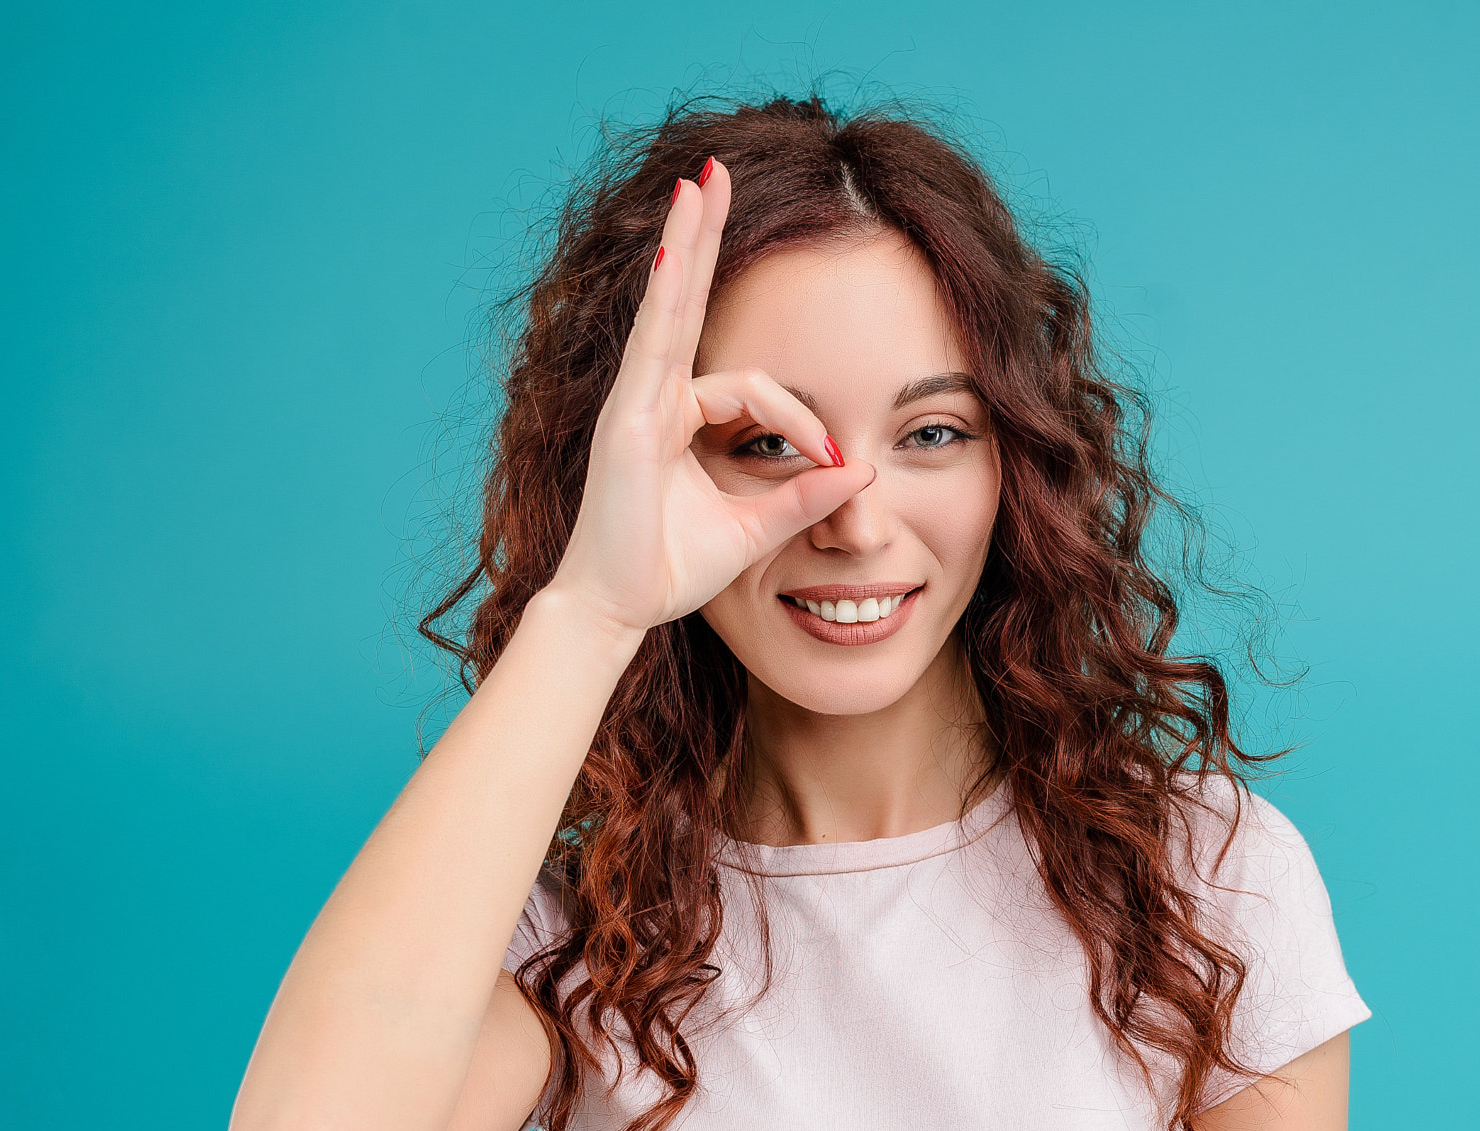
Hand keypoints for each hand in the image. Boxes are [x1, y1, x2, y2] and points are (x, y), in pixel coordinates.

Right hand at [544, 160, 874, 638]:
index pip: (753, 391)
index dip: (801, 422)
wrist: (618, 610)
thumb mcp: (756, 531)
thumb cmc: (669, 571)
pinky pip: (655, 347)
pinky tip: (676, 249)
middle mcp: (654, 399)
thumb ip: (804, 499)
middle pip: (689, 302)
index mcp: (680, 422)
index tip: (836, 462)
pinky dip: (666, 296)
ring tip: (702, 180)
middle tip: (719, 172)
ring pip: (672, 309)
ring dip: (687, 241)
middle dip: (705, 238)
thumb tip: (861, 473)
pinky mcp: (626, 420)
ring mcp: (635, 403)